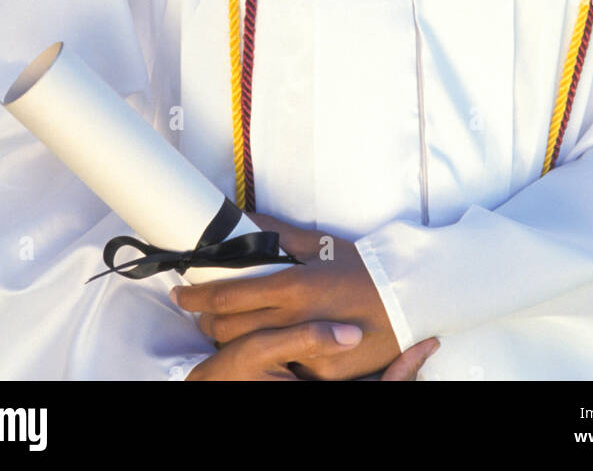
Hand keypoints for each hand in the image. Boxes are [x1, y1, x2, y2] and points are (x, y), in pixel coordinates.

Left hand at [172, 211, 439, 381]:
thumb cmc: (364, 266)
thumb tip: (243, 218)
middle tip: (203, 309)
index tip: (182, 293)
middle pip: (228, 330)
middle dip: (207, 320)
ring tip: (228, 325)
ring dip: (229, 340)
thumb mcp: (319, 243)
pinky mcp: (320, 374)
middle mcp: (295, 322)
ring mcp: (307, 353)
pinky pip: (280, 368)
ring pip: (246, 353)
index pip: (227, 297)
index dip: (196, 297)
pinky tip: (266, 344)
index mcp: (292, 286)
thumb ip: (276, 233)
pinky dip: (267, 357)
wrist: (410, 298)